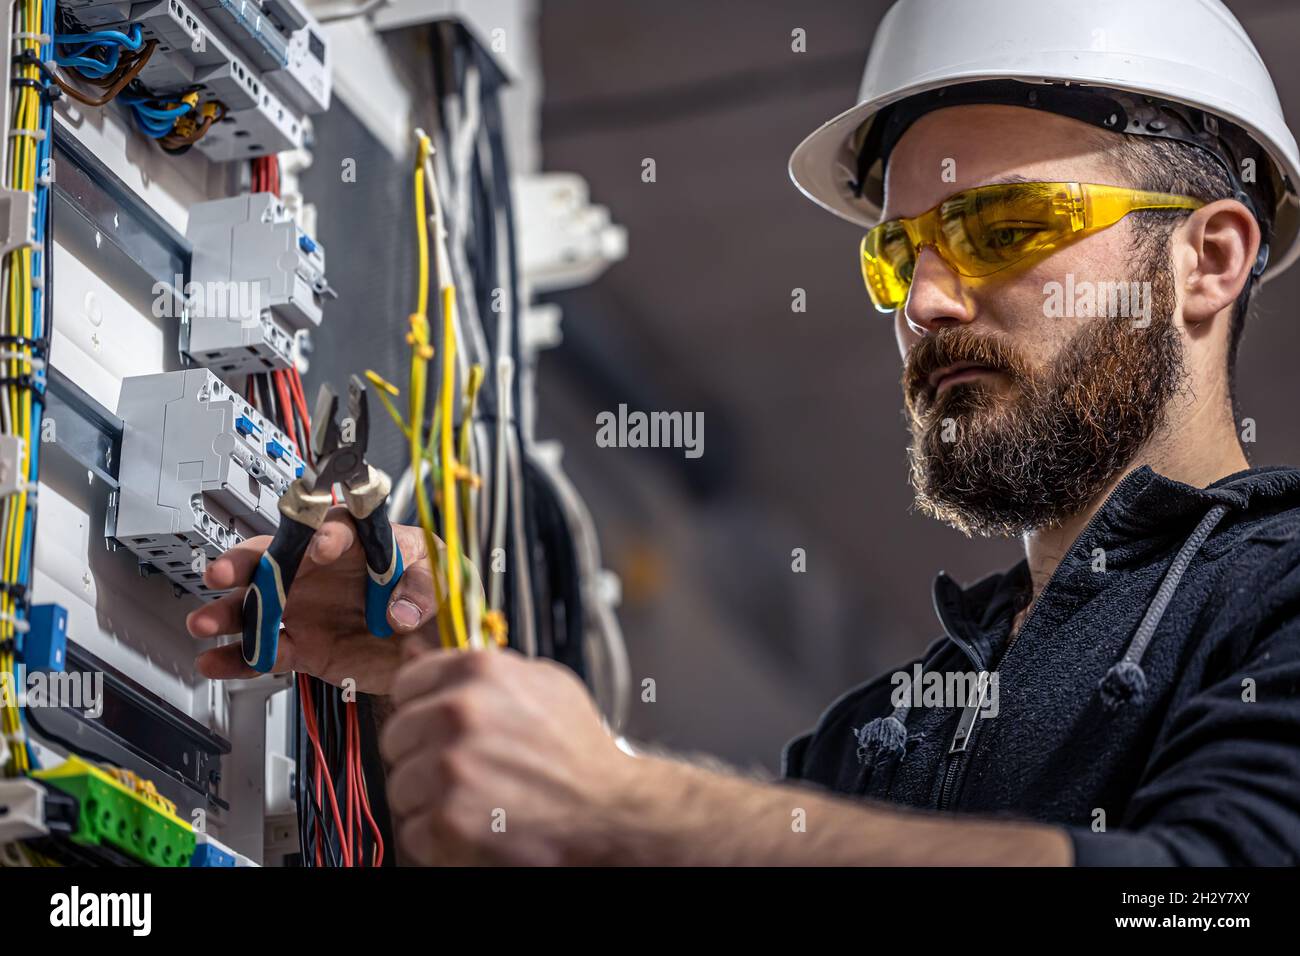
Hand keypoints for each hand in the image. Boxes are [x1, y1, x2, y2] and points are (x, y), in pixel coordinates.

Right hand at [185, 508, 441, 693]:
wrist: (435, 644)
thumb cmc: (437, 593)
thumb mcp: (443, 579)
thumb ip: (423, 589)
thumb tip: (400, 611)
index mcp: (359, 541)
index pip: (334, 528)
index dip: (325, 535)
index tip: (320, 547)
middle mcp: (323, 571)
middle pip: (275, 558)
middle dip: (245, 563)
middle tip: (224, 572)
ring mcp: (309, 608)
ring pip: (259, 606)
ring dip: (229, 613)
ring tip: (204, 622)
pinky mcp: (306, 646)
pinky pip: (267, 651)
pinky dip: (239, 658)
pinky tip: (215, 661)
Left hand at [380, 646, 636, 864]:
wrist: (610, 809)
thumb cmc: (578, 748)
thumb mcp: (541, 682)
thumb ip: (478, 667)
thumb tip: (416, 647)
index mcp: (479, 671)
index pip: (406, 683)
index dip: (421, 708)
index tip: (437, 726)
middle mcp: (460, 712)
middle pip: (396, 736)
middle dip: (422, 755)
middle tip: (462, 769)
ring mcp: (451, 767)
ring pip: (399, 785)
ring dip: (428, 798)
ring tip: (473, 799)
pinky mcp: (449, 819)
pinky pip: (412, 830)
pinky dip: (438, 838)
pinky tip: (475, 825)